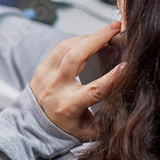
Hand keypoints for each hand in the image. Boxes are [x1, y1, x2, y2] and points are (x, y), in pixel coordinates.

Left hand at [29, 21, 126, 141]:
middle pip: (75, 57)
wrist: (33, 125)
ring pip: (66, 47)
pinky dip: (77, 40)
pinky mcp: (42, 67)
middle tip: (116, 28)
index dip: (112, 78)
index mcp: (68, 106)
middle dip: (97, 39)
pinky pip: (60, 47)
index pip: (93, 90)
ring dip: (88, 36)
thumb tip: (126, 105)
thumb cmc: (65, 127)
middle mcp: (55, 88)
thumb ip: (106, 121)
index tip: (127, 66)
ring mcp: (46, 75)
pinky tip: (91, 37)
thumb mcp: (87, 131)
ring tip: (107, 30)